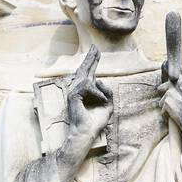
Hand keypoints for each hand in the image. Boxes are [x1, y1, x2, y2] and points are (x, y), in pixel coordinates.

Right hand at [56, 46, 112, 181]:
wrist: (87, 134)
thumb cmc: (95, 123)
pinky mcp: (74, 95)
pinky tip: (101, 102)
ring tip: (104, 102)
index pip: (89, 74)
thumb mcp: (107, 105)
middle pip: (85, 70)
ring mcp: (73, 91)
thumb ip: (108, 92)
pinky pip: (89, 85)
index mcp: (84, 92)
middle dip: (91, 58)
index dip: (92, 61)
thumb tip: (102, 81)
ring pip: (90, 79)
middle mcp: (77, 89)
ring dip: (101, 91)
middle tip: (95, 47)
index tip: (96, 51)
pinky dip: (99, 94)